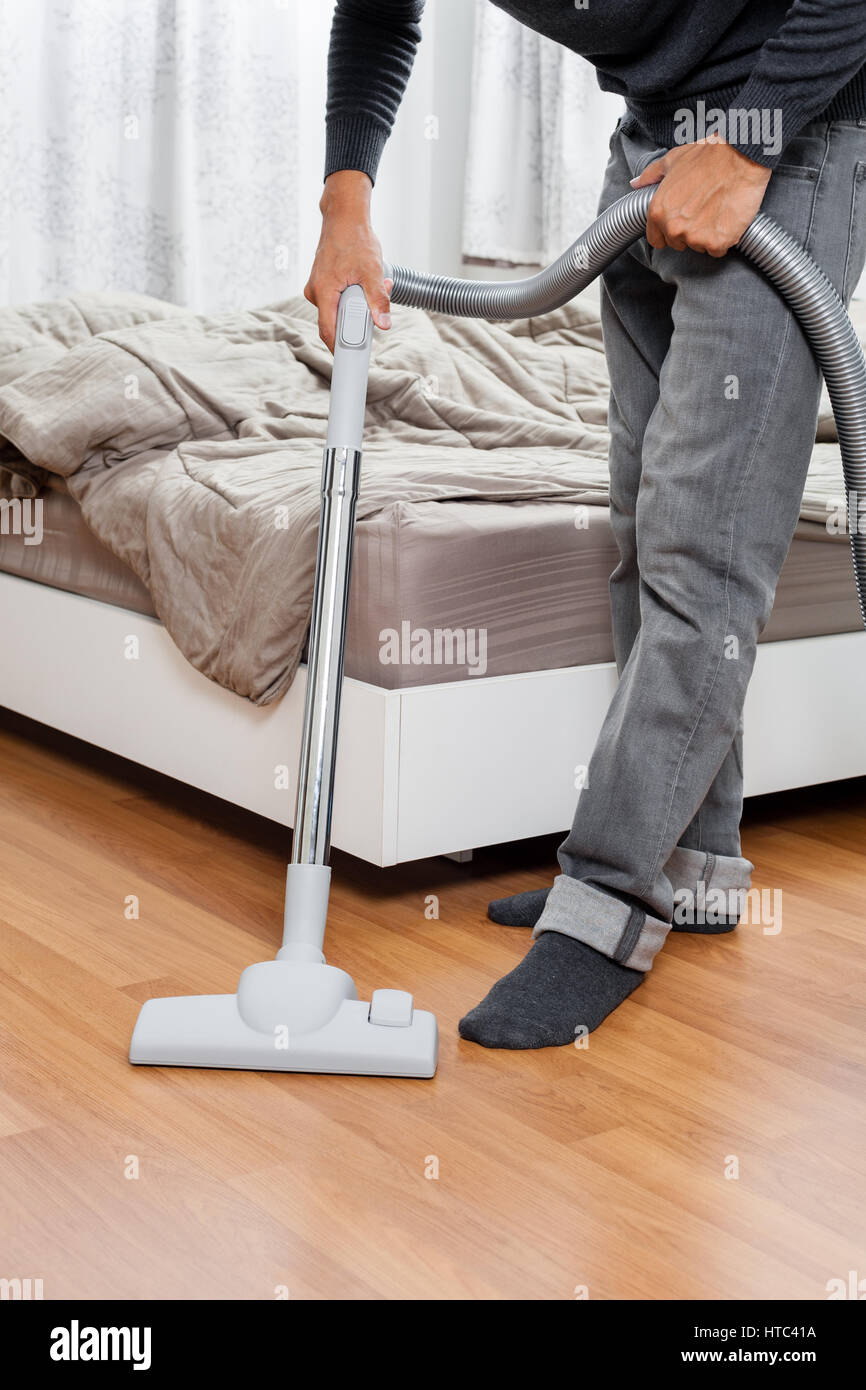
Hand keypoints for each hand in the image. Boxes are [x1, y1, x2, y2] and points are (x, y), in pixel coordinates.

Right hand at [304, 170, 391, 352]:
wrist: (344, 217)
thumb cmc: (355, 239)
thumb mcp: (372, 270)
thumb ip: (378, 300)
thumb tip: (383, 324)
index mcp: (323, 292)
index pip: (329, 332)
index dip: (341, 349)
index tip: (352, 360)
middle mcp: (315, 292)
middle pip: (336, 323)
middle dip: (359, 319)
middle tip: (377, 303)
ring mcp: (317, 288)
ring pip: (339, 310)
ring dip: (359, 304)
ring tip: (376, 283)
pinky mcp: (322, 283)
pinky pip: (338, 299)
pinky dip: (353, 295)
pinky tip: (365, 280)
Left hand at [630, 137, 771, 255]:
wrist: (740, 156)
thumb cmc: (708, 155)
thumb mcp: (673, 160)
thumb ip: (652, 175)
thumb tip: (636, 183)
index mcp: (658, 211)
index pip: (657, 239)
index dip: (670, 232)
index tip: (683, 221)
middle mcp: (673, 227)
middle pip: (679, 244)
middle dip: (691, 231)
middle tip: (705, 209)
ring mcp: (695, 237)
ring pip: (699, 247)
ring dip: (708, 234)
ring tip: (717, 210)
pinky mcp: (716, 242)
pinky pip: (718, 250)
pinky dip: (725, 238)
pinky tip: (728, 218)